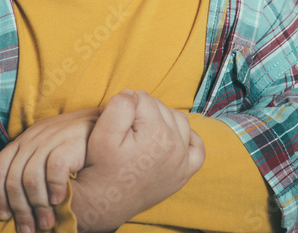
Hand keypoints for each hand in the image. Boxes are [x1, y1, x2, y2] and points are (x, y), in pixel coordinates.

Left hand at [0, 106, 100, 232]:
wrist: (100, 123)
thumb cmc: (69, 143)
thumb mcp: (41, 148)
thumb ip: (20, 161)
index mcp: (23, 140)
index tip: (4, 217)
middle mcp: (33, 138)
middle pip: (14, 178)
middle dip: (20, 210)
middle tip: (29, 229)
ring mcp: (50, 138)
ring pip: (30, 178)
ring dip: (37, 206)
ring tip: (46, 222)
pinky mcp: (69, 140)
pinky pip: (54, 168)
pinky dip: (54, 188)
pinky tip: (60, 200)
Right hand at [72, 89, 204, 232]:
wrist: (103, 203)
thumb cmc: (101, 168)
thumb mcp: (102, 133)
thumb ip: (119, 105)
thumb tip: (133, 93)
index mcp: (158, 134)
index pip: (143, 98)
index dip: (127, 105)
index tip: (117, 122)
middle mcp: (176, 146)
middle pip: (160, 107)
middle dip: (143, 111)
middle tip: (126, 129)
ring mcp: (183, 161)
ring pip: (177, 119)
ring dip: (162, 119)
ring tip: (142, 130)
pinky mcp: (184, 173)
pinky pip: (197, 146)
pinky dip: (187, 137)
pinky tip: (171, 137)